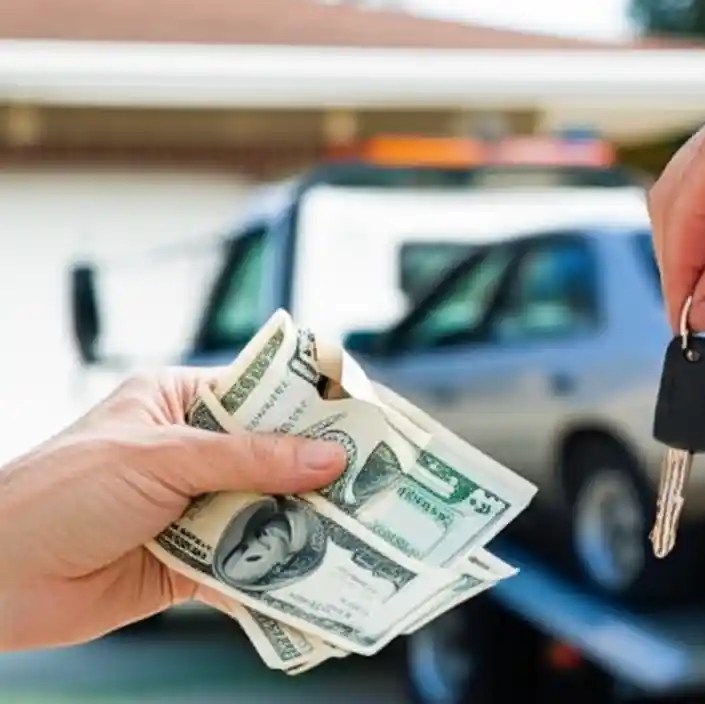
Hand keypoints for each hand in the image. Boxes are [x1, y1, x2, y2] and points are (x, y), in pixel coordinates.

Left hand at [0, 369, 344, 650]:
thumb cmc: (58, 495)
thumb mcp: (160, 458)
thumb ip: (248, 460)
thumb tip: (327, 457)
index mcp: (177, 403)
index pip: (261, 395)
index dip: (312, 407)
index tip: (366, 420)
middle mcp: (188, 453)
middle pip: (274, 459)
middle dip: (320, 474)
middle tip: (378, 483)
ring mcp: (191, 508)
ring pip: (266, 512)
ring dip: (305, 526)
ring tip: (363, 533)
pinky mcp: (190, 563)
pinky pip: (248, 565)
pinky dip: (279, 575)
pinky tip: (317, 578)